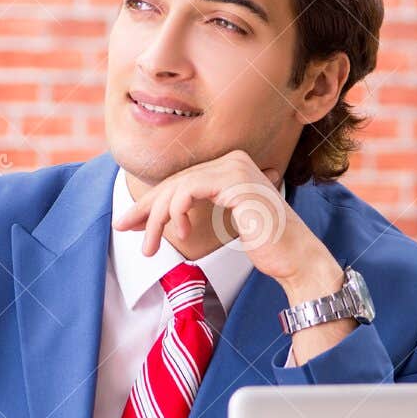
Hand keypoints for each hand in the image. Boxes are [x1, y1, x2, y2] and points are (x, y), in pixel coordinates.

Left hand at [113, 148, 341, 300]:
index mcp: (230, 166)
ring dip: (156, 219)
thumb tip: (145, 218)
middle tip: (122, 228)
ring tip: (150, 247)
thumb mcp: (217, 225)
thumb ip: (188, 215)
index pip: (180, 182)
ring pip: (178, 187)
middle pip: (175, 182)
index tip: (128, 223)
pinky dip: (178, 212)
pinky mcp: (236, 182)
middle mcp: (233, 160)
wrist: (294, 257)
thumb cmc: (262, 244)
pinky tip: (182, 234)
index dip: (150, 203)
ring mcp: (236, 168)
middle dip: (145, 208)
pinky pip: (191, 189)